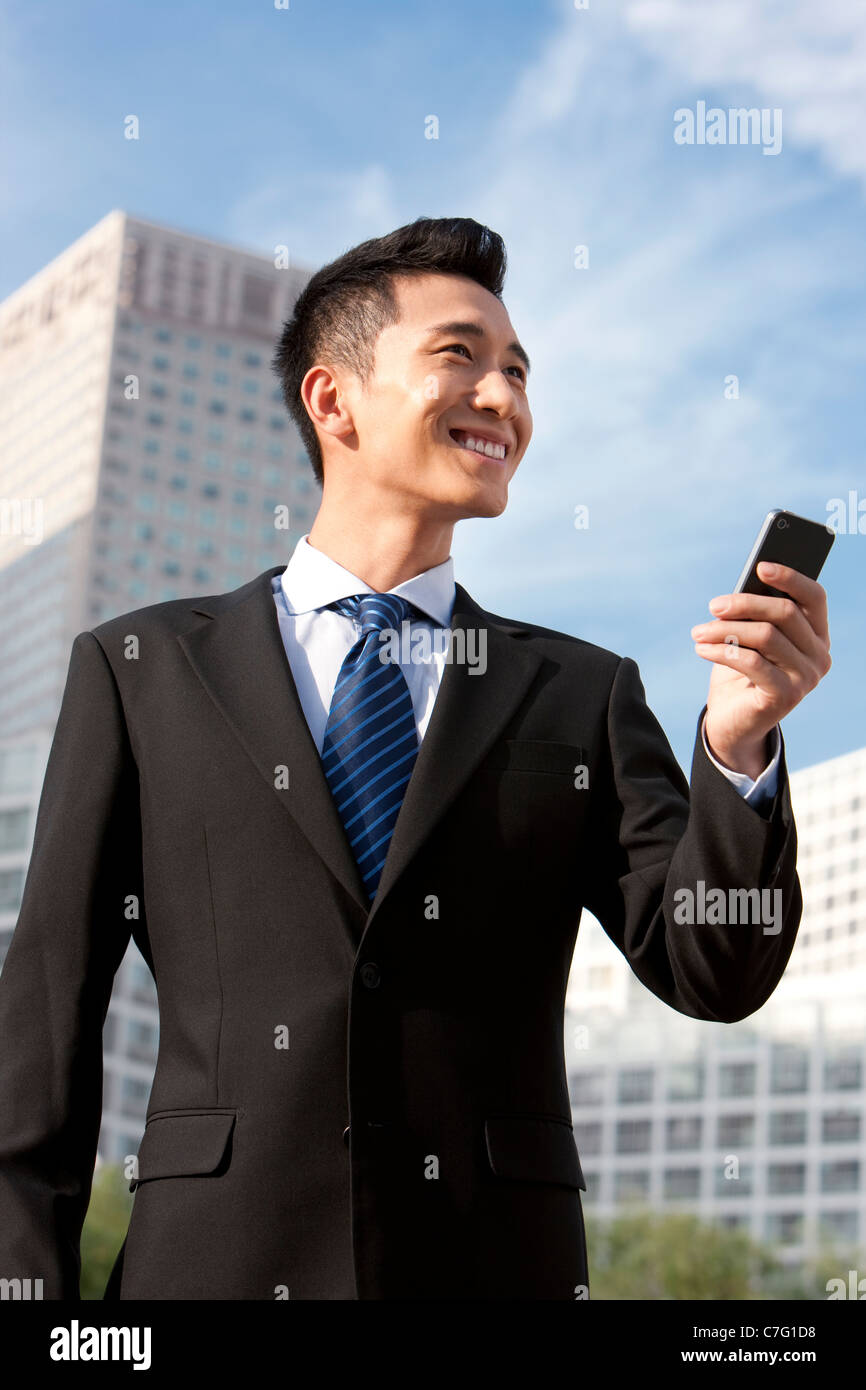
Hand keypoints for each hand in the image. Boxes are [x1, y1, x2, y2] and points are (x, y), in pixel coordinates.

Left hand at [690, 562, 831, 779]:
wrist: (734, 720)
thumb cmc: (741, 671)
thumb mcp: (749, 638)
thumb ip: (756, 614)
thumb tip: (746, 586)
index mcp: (817, 634)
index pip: (814, 596)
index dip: (790, 578)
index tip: (760, 566)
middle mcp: (819, 655)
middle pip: (785, 613)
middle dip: (744, 605)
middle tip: (713, 606)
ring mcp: (807, 677)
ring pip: (765, 636)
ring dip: (725, 630)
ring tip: (698, 632)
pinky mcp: (787, 696)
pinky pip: (751, 661)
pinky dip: (721, 651)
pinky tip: (701, 649)